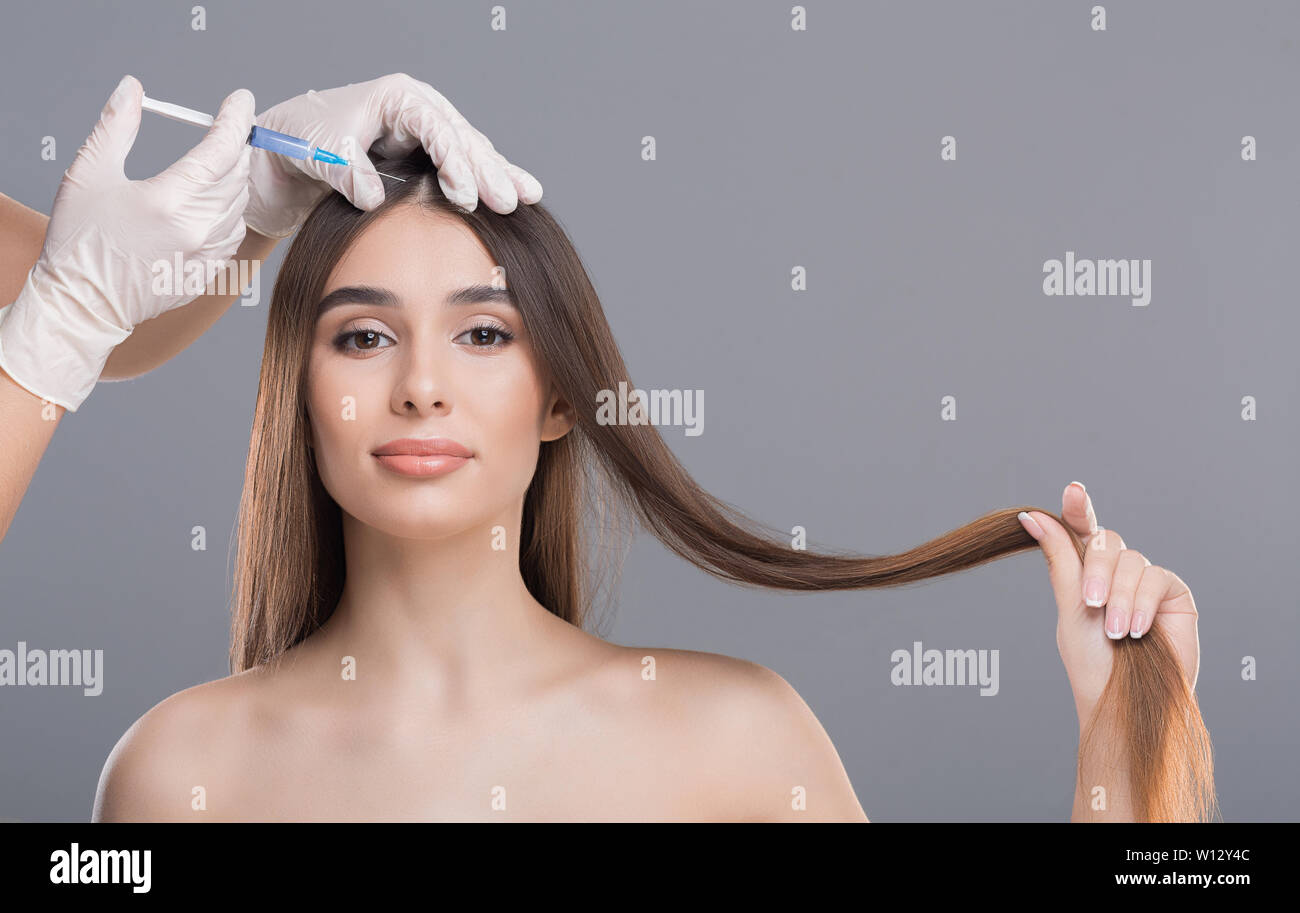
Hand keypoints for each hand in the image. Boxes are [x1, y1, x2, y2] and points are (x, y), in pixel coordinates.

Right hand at [0, 75, 253, 411]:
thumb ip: (116, 125)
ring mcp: (208, 254)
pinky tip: (210, 203)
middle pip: (238, 175)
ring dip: (234, 179)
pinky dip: (229, 211)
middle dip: (236, 145)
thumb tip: (132, 90)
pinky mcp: (209, 272)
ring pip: (240, 204)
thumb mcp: (89, 173)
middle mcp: (198, 228)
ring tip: (216, 164)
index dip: (236, 119)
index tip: (240, 101)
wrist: (83, 303)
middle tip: (228, 127)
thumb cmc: (80, 243)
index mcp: (170, 200)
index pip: (222, 149)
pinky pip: (233, 233)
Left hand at [244, 72, 542, 237]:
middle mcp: (417, 110)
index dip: (455, 162)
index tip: (466, 196)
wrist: (283, 153)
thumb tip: (373, 196)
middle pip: (463, 138)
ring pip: (470, 151)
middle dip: (488, 170)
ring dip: (497, 175)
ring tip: (527, 196)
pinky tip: (512, 194)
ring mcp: (424, 132)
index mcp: (397, 97)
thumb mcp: (321, 154)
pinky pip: (461, 166)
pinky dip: (484, 182)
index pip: (437, 128)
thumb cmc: (301, 140)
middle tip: (509, 200)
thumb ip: (347, 173)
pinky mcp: (423, 156)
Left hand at [1018, 482, 1200, 726]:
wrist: (1122, 699)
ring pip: (1130, 559)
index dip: (1077, 509)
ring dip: (1118, 596)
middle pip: (1103, 542)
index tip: (1073, 490)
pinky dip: (1141, 602)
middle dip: (1094, 571)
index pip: (1080, 532)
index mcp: (1084, 572)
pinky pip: (1156, 576)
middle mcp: (1114, 571)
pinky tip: (1138, 628)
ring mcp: (1144, 580)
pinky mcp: (1172, 593)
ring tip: (1117, 630)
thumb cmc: (1091, 659)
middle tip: (1091, 604)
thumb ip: (1059, 558)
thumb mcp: (1069, 606)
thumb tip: (1032, 516)